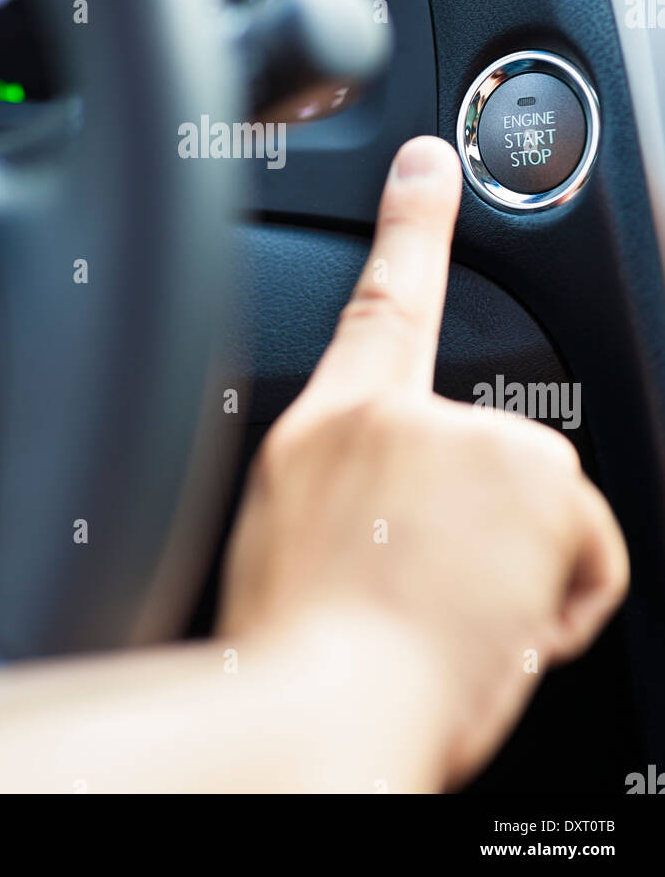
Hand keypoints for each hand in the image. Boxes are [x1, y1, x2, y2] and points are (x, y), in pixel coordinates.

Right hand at [218, 136, 628, 788]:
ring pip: (539, 513)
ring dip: (513, 574)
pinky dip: (555, 604)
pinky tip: (489, 631)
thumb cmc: (299, 640)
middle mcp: (409, 416)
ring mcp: (480, 447)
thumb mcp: (291, 534)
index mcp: (337, 421)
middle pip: (493, 450)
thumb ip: (352, 484)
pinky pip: (584, 556)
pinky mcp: (545, 488)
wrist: (322, 712)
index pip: (381, 297)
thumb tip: (393, 495)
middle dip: (483, 531)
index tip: (431, 163)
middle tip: (422, 593)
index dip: (410, 221)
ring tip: (443, 620)